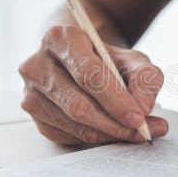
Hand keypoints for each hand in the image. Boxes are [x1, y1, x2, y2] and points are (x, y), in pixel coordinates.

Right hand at [18, 25, 167, 144]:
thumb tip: (144, 107)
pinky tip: (112, 131)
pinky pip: (68, 136)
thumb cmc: (106, 60)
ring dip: (109, 133)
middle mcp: (38, 65)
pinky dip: (96, 137)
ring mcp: (32, 93)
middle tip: (142, 130)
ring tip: (136, 132)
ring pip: (74, 124)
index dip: (116, 99)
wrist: (81, 62)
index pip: (88, 73)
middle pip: (78, 104)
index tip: (139, 116)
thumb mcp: (132, 60)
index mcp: (61, 39)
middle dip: (114, 122)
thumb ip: (145, 78)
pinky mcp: (35, 116)